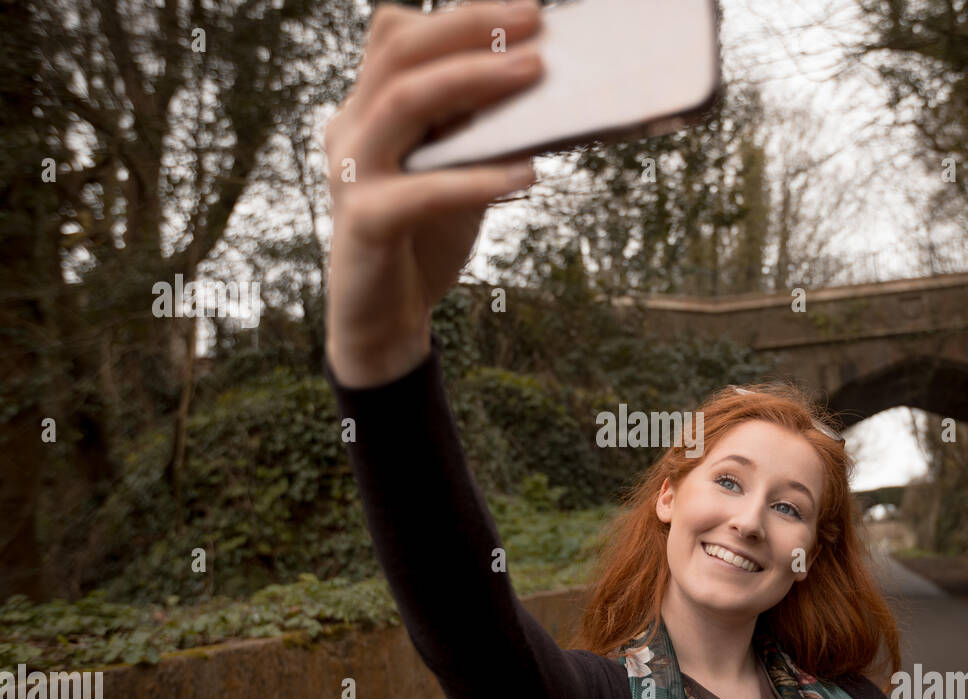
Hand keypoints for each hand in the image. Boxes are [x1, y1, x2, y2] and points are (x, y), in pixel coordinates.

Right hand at [323, 0, 543, 386]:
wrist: (384, 319)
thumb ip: (475, 130)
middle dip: (469, 28)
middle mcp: (349, 130)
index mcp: (366, 109)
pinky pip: (423, 190)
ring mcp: (351, 174)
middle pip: (399, 52)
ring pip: (403, 102)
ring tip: (535, 73)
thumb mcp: (454, 170)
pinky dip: (479, 178)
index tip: (524, 12)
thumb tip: (540, 84)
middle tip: (534, 22)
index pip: (397, 36)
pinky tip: (528, 175)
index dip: (458, 16)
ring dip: (474, 81)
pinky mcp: (365, 223)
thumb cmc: (424, 236)